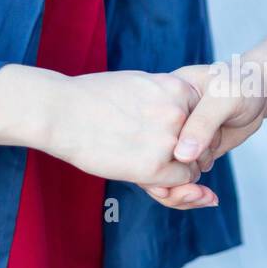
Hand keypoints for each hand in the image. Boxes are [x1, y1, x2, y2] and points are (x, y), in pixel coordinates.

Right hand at [0, 64, 202, 187]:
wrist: (60, 112)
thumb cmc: (93, 98)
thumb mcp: (139, 84)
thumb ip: (166, 97)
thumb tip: (182, 109)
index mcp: (179, 88)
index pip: (206, 118)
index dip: (194, 132)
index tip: (178, 137)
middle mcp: (180, 113)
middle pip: (206, 143)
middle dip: (191, 153)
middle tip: (167, 155)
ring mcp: (169, 140)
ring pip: (195, 164)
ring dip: (181, 170)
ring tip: (152, 162)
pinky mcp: (154, 167)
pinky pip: (180, 181)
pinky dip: (170, 182)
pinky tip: (146, 172)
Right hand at [137, 61, 266, 209]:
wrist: (260, 91)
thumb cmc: (243, 84)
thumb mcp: (224, 96)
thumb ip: (204, 122)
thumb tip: (182, 155)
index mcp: (164, 99)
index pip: (146, 136)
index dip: (156, 160)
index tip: (181, 173)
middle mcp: (165, 121)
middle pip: (151, 160)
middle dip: (169, 184)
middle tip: (196, 193)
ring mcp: (178, 138)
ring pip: (166, 174)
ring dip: (182, 191)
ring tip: (205, 197)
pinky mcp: (192, 151)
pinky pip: (181, 178)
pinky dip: (191, 192)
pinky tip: (209, 197)